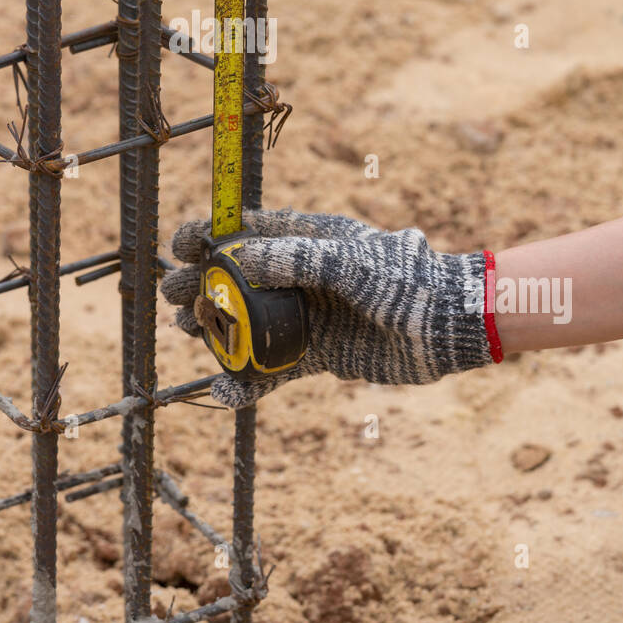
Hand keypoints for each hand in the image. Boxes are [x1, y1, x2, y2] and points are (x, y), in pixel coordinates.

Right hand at [160, 207, 490, 407]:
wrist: (449, 327)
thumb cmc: (406, 282)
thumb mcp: (351, 262)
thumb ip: (297, 258)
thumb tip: (238, 258)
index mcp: (310, 240)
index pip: (248, 232)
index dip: (209, 236)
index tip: (180, 246)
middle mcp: (303, 276)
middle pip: (238, 280)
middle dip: (202, 286)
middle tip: (173, 297)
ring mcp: (310, 316)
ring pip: (250, 323)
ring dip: (217, 329)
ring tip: (189, 331)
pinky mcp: (320, 355)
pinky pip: (275, 369)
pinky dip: (249, 382)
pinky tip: (226, 391)